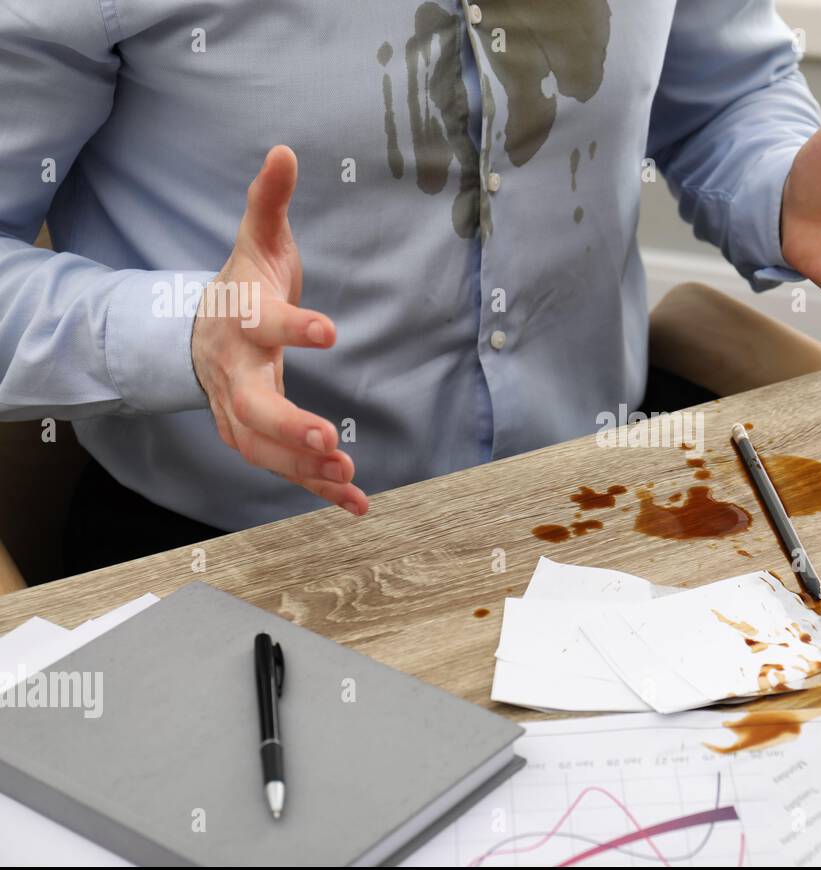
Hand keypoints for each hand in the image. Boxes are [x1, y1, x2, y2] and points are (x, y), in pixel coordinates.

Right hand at [191, 146, 368, 514]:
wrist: (198, 334)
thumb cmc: (241, 284)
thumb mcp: (255, 239)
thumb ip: (269, 201)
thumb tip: (285, 150)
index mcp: (240, 321)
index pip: (264, 323)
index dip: (295, 327)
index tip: (331, 330)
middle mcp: (233, 372)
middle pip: (252, 406)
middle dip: (288, 426)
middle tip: (326, 441)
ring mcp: (238, 410)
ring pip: (264, 448)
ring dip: (303, 468)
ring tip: (346, 477)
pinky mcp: (256, 437)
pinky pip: (284, 470)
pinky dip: (317, 490)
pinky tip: (357, 504)